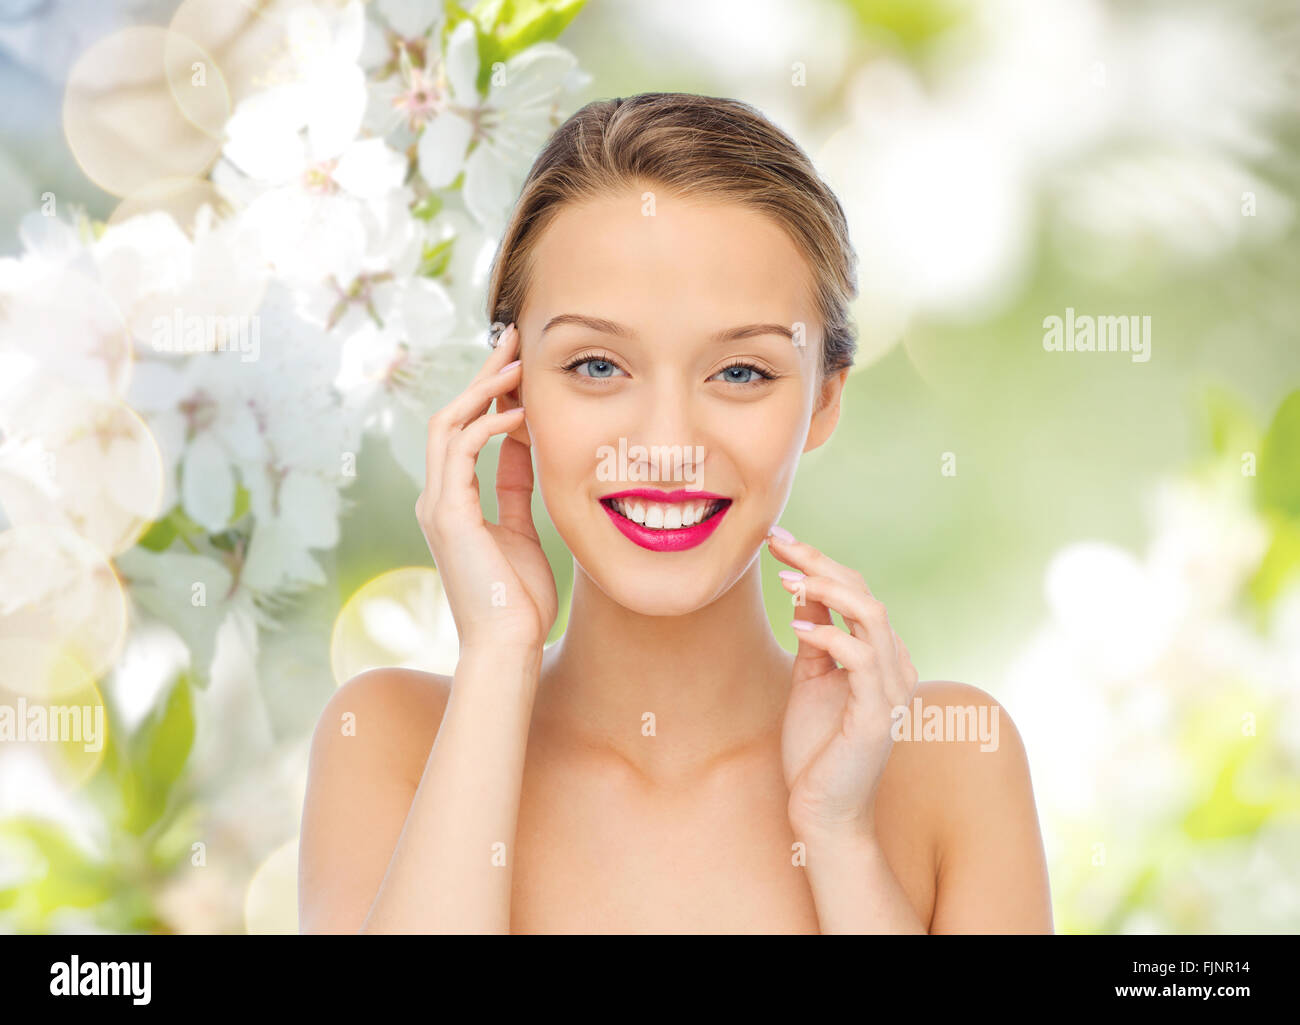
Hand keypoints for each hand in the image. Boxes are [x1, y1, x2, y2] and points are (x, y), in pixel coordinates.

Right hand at [416, 323, 557, 656]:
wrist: (507, 646)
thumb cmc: (519, 601)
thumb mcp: (522, 531)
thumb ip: (516, 489)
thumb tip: (525, 447)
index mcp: (452, 502)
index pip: (464, 431)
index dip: (490, 395)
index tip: (520, 366)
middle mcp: (436, 498)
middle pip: (451, 416)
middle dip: (483, 375)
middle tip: (513, 339)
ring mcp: (436, 504)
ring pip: (449, 424)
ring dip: (484, 389)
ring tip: (518, 363)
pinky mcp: (447, 514)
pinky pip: (462, 450)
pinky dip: (490, 425)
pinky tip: (520, 413)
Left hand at [767, 528, 919, 841]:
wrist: (823, 811)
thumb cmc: (817, 749)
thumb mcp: (811, 678)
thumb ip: (816, 635)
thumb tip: (805, 590)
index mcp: (881, 655)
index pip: (856, 591)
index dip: (818, 561)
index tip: (776, 540)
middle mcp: (894, 665)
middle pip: (864, 593)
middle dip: (819, 562)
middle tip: (775, 543)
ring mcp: (891, 689)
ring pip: (871, 616)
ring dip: (827, 590)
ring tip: (788, 579)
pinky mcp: (878, 714)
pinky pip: (861, 659)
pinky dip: (829, 635)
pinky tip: (797, 626)